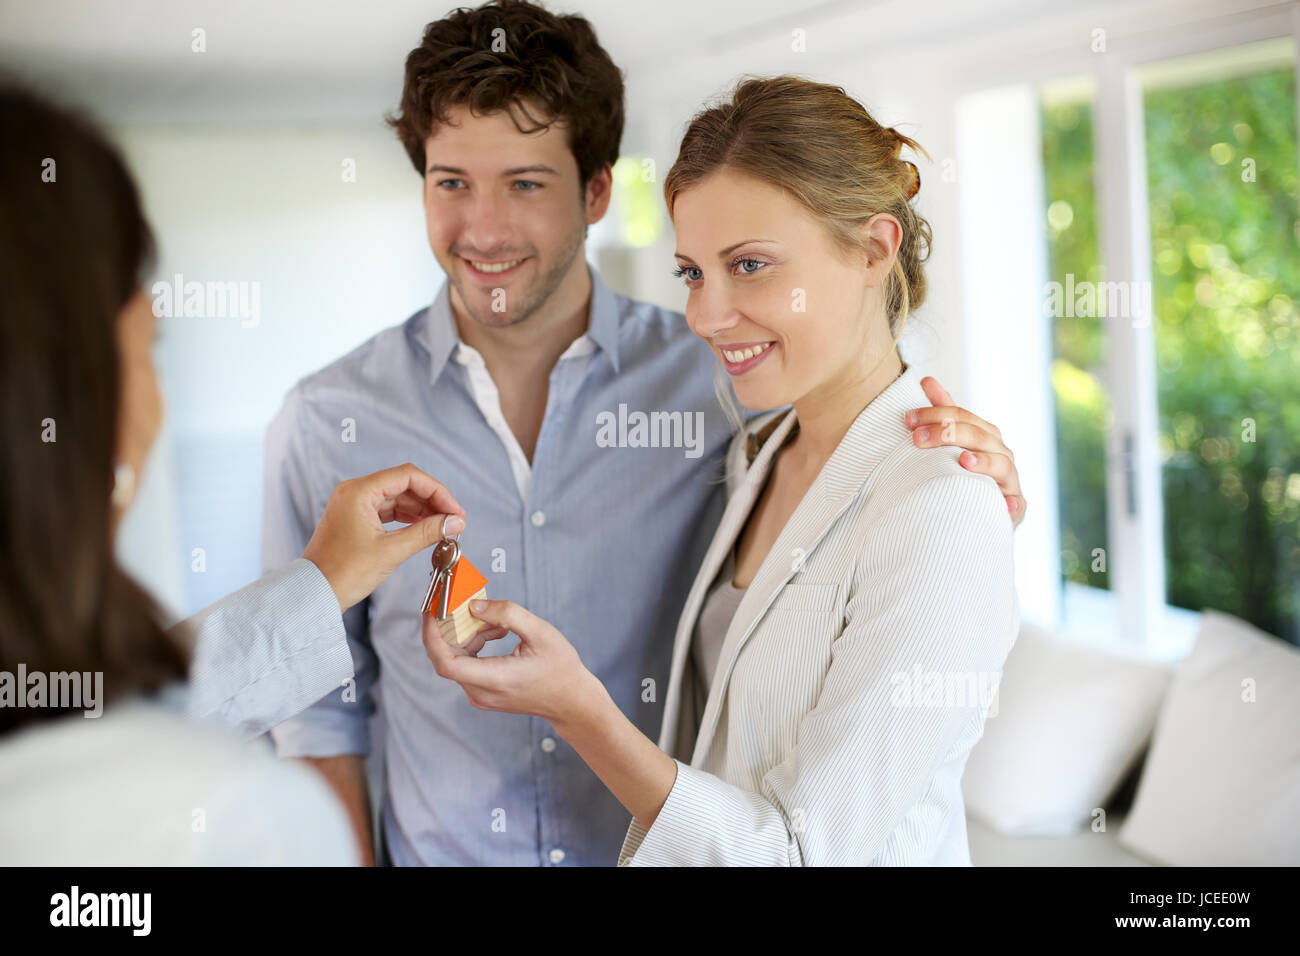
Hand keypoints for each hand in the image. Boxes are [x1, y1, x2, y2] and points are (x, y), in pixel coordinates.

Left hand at [302, 463, 466, 611]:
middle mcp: (355, 491)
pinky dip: (408, 518)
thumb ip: (427, 533)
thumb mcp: (391, 551)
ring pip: (398, 497)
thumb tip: (456, 522)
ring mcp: (354, 504)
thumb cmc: (344, 573)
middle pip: (405, 485)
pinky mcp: (355, 518)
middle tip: (454, 521)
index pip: (409, 476)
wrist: (314, 593)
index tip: (455, 511)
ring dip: (422, 510)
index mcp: (359, 491)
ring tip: (443, 527)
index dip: (437, 491)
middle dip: (432, 501)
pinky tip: (424, 529)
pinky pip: (388, 510)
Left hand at [422, 599, 600, 728]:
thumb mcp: (540, 632)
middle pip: (448, 657)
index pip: (445, 662)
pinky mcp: (483, 694)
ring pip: (457, 659)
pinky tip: (498, 634)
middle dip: (452, 628)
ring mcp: (480, 696)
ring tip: (497, 624)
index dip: (432, 635)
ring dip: (469, 635)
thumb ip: (506, 615)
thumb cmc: (560, 668)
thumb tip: (473, 606)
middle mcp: (481, 693)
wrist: (571, 701)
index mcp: (494, 679)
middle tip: (462, 604)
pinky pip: (467, 666)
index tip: (430, 611)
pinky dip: (475, 645)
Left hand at [904, 377, 1026, 527]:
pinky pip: (1016, 505)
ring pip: (1001, 465)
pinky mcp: (1014, 508)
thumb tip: (926, 379)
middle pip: (978, 436)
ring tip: (964, 461)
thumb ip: (944, 412)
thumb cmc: (965, 471)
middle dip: (947, 434)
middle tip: (916, 439)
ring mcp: (1009, 480)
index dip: (935, 415)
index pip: (962, 417)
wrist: (983, 511)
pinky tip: (1003, 503)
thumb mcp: (955, 441)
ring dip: (983, 462)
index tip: (908, 419)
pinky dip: (1011, 504)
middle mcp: (1000, 453)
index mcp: (985, 434)